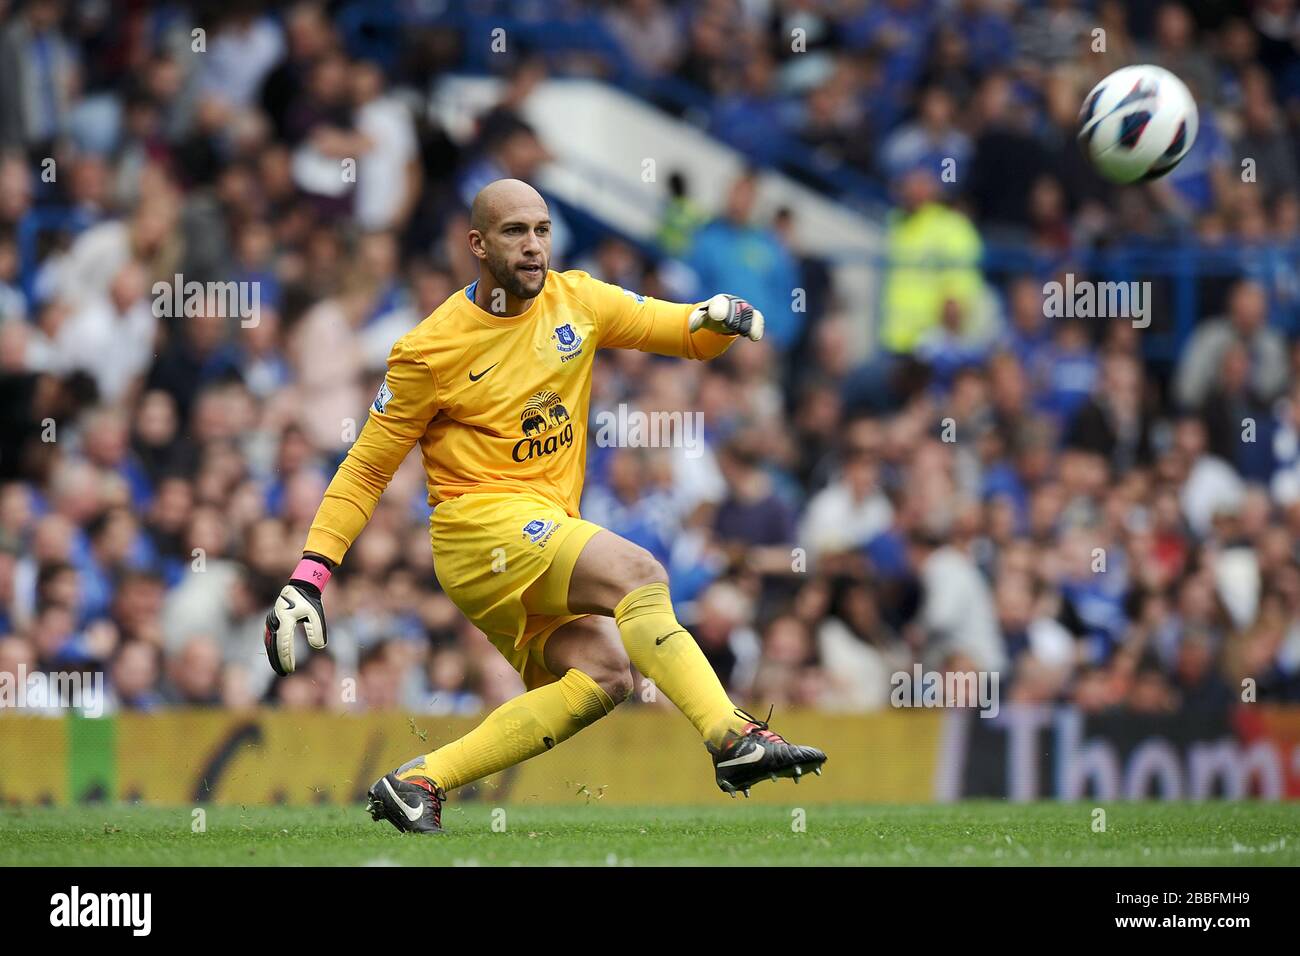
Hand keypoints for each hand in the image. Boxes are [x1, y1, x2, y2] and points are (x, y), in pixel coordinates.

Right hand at [263, 557, 330, 675]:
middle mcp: (275, 620)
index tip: (291, 670)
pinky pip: (269, 638)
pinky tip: (275, 657)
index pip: (284, 643)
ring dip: (273, 656)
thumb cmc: (309, 600)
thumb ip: (318, 630)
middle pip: (274, 646)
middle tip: (284, 674)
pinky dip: (272, 649)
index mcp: (285, 619)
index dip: (286, 658)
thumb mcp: (316, 614)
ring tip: (279, 669)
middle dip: (278, 661)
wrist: (300, 586)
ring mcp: (271, 620)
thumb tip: (318, 647)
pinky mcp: (271, 621)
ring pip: (270, 643)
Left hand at [689, 293, 764, 341]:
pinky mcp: (752, 316)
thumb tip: (692, 329)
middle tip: (729, 325)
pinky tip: (754, 338)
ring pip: (748, 314)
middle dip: (732, 319)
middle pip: (735, 310)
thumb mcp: (699, 319)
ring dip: (744, 325)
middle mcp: (733, 302)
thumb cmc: (709, 317)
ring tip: (742, 332)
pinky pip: (757, 319)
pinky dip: (756, 328)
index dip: (719, 310)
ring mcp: (744, 308)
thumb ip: (696, 321)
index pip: (720, 304)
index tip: (717, 317)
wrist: (721, 318)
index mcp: (719, 301)